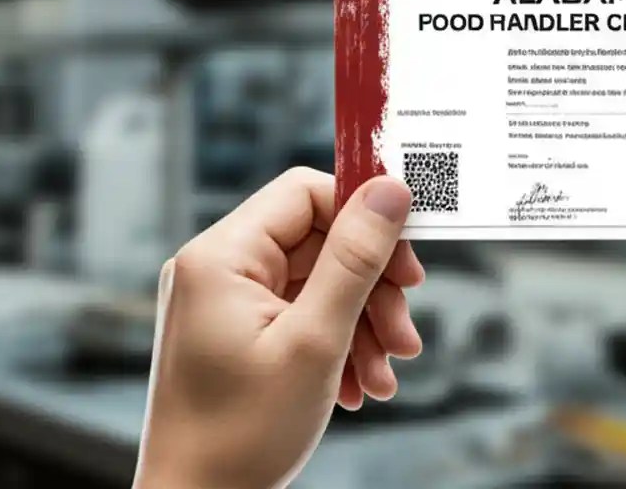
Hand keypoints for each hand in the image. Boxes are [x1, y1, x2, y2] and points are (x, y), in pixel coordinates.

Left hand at [133, 169, 423, 488]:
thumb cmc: (239, 435)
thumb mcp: (315, 341)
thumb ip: (355, 259)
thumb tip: (390, 189)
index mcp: (220, 257)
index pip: (306, 194)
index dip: (364, 218)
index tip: (409, 261)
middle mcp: (216, 270)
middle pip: (319, 243)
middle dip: (372, 290)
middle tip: (405, 337)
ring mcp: (225, 304)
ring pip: (318, 283)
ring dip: (362, 325)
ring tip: (385, 375)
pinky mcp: (236, 334)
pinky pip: (301, 315)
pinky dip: (337, 344)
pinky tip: (358, 386)